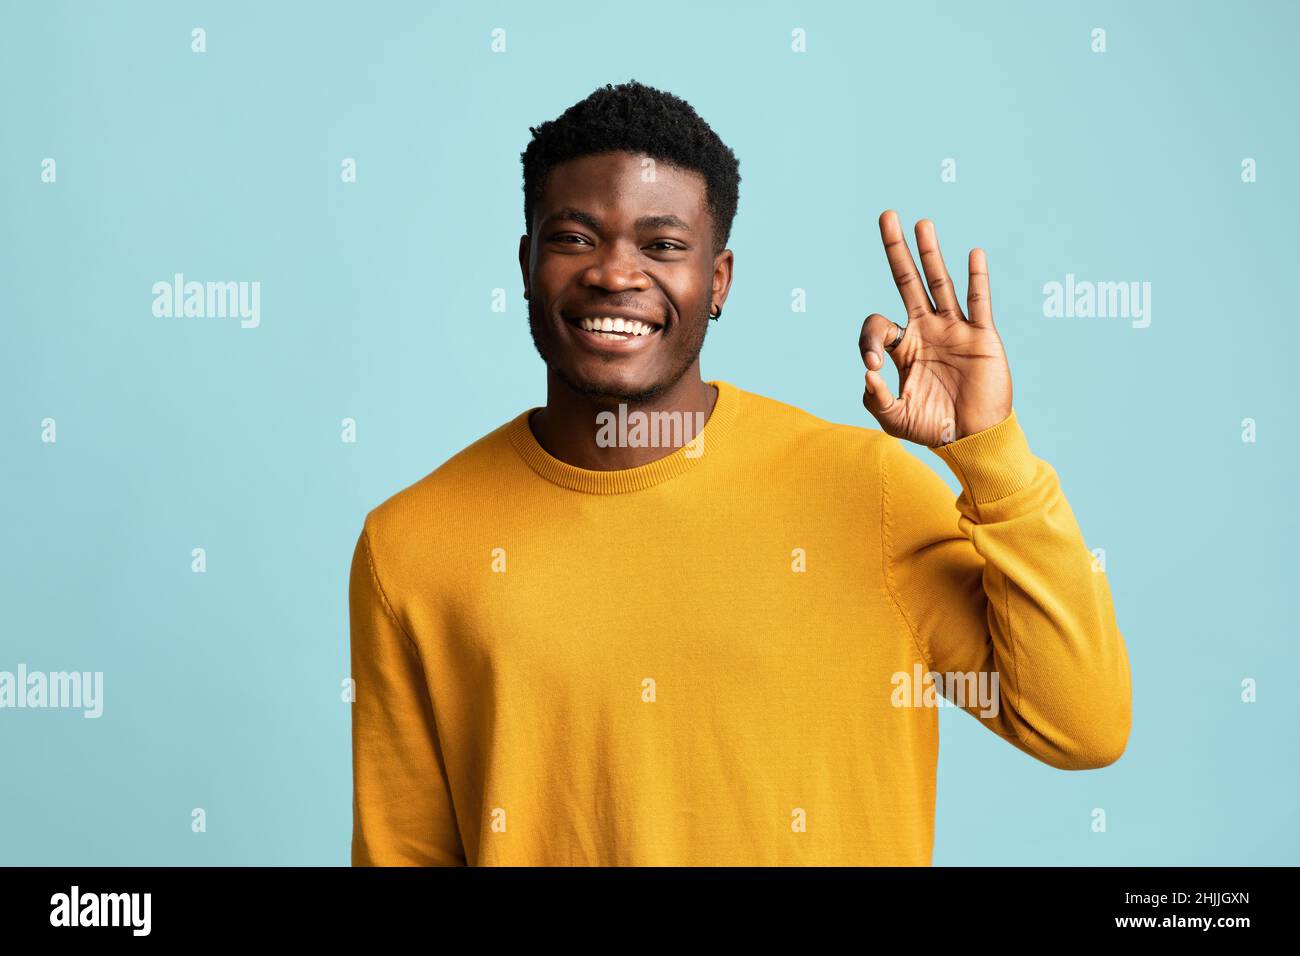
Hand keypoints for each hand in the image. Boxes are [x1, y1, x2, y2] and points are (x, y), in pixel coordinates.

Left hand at [859, 211, 1012, 445]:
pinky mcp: (981, 336)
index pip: (878, 326)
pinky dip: (977, 277)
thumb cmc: (934, 429)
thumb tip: (867, 372)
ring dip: (930, 253)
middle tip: (886, 215)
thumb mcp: (895, 419)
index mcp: (903, 348)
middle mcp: (926, 330)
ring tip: (921, 223)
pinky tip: (973, 253)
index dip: (869, 341)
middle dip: (896, 249)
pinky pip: (979, 301)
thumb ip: (876, 399)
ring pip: (940, 283)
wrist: (974, 439)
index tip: (873, 366)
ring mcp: (954, 329)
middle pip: (907, 281)